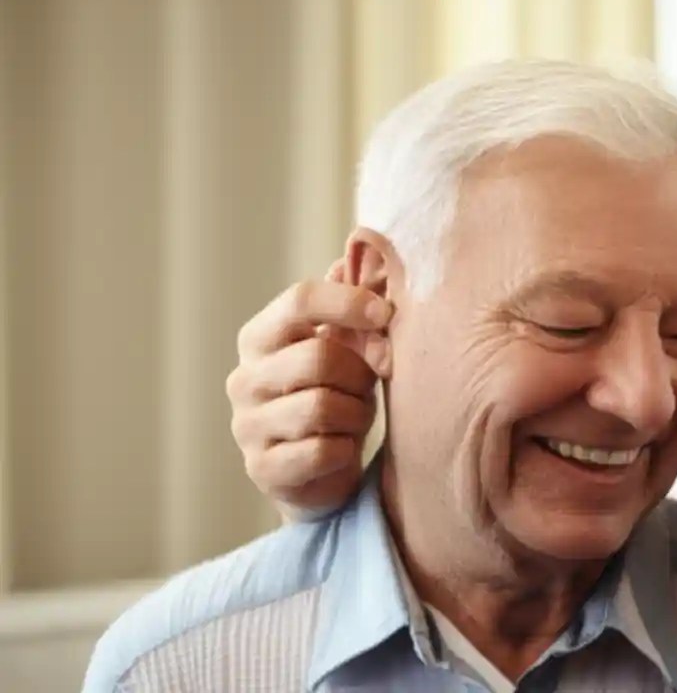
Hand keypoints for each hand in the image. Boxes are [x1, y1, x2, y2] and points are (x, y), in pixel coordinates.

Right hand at [226, 260, 392, 519]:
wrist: (322, 470)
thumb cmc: (338, 394)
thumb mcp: (349, 346)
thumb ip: (355, 303)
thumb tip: (367, 250)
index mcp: (262, 337)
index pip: (299, 299)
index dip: (348, 302)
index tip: (387, 314)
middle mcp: (244, 378)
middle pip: (318, 356)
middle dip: (360, 373)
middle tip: (371, 387)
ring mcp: (247, 425)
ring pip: (322, 406)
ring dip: (356, 414)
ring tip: (355, 420)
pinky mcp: (263, 469)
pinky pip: (323, 451)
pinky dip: (346, 450)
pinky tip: (342, 449)